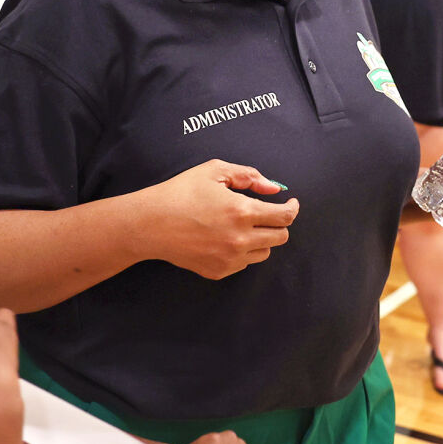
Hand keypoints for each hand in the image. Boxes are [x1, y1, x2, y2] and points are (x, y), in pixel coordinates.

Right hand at [139, 160, 298, 279]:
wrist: (150, 224)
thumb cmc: (180, 193)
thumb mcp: (215, 171)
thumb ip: (249, 176)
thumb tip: (274, 188)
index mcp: (241, 212)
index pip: (284, 217)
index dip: (292, 209)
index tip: (290, 204)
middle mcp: (240, 239)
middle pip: (280, 238)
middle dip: (279, 224)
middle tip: (268, 214)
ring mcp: (229, 259)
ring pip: (264, 253)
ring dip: (262, 239)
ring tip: (243, 226)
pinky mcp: (218, 271)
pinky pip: (244, 264)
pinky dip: (242, 251)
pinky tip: (225, 238)